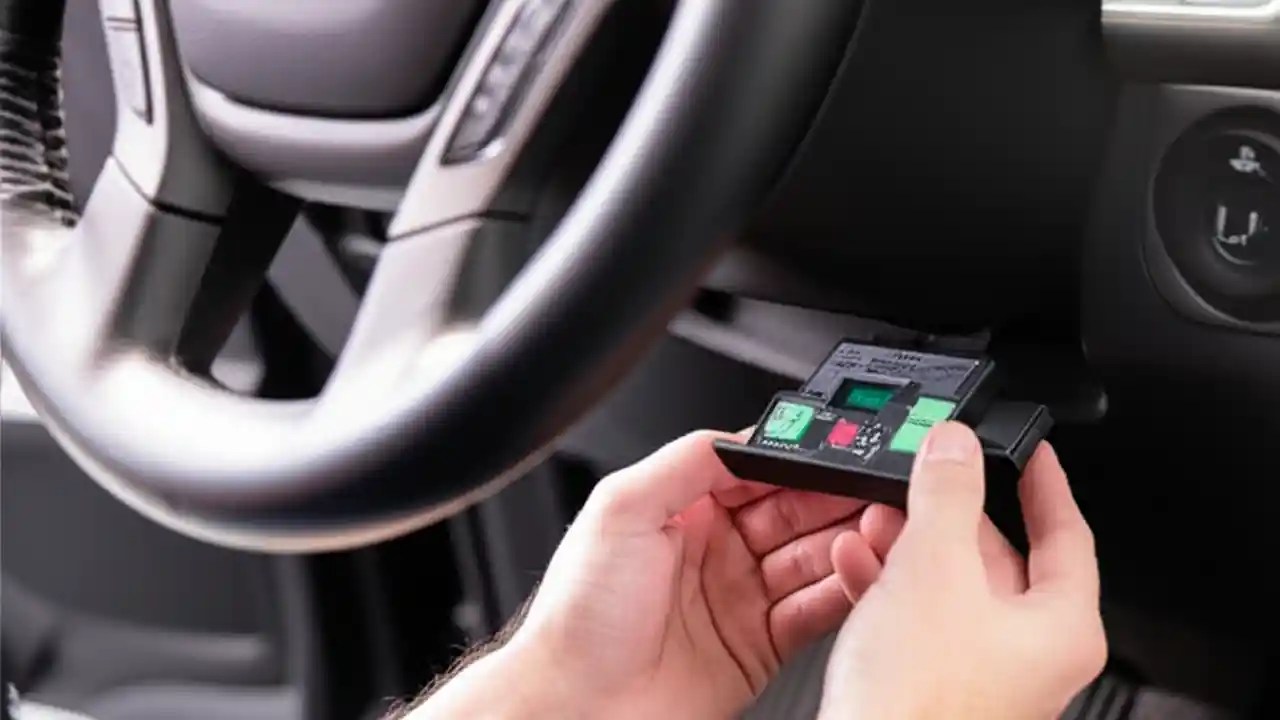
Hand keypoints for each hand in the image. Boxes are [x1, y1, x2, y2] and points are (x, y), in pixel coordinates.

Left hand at [416, 430, 876, 718]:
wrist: (575, 707)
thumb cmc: (578, 615)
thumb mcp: (621, 508)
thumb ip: (687, 460)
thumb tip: (745, 433)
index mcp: (682, 509)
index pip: (759, 471)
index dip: (802, 461)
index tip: (842, 452)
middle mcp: (715, 550)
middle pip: (796, 511)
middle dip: (839, 497)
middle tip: (879, 488)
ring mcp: (740, 598)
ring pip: (814, 558)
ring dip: (851, 541)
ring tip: (881, 525)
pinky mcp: (760, 647)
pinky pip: (815, 612)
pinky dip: (845, 592)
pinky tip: (861, 573)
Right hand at [819, 422, 1106, 719]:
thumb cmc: (922, 700)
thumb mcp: (933, 568)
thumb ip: (947, 494)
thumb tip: (956, 446)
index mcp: (1059, 626)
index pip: (1068, 534)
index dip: (1045, 484)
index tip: (1032, 451)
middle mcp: (1030, 654)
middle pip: (999, 559)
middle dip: (949, 514)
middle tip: (920, 475)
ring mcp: (983, 673)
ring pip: (951, 588)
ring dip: (911, 547)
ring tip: (874, 518)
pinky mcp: (937, 686)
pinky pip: (920, 620)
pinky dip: (891, 587)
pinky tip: (856, 566)